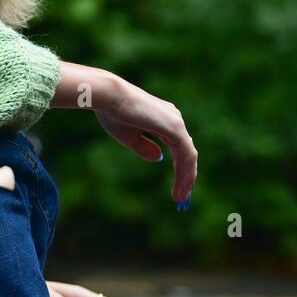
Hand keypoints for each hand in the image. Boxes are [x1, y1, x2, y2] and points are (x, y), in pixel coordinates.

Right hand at [53, 63, 196, 202]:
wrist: (108, 97)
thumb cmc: (112, 113)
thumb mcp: (128, 136)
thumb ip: (144, 148)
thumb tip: (159, 158)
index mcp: (163, 119)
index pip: (177, 147)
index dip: (178, 168)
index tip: (176, 186)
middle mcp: (173, 119)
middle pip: (185, 153)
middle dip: (185, 177)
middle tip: (180, 197)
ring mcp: (176, 123)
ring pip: (188, 157)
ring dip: (186, 179)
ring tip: (180, 198)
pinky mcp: (175, 129)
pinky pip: (187, 156)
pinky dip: (186, 173)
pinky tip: (182, 188)